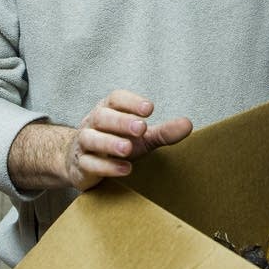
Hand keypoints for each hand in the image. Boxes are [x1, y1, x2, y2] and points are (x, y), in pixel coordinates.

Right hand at [67, 90, 192, 190]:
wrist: (80, 162)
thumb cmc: (115, 143)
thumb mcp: (141, 138)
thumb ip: (163, 132)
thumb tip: (188, 124)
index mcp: (108, 110)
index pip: (115, 99)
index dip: (131, 102)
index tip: (149, 109)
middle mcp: (92, 123)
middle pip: (102, 116)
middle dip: (121, 121)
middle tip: (141, 128)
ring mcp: (84, 144)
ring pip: (91, 139)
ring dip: (110, 143)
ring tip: (128, 149)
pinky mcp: (80, 165)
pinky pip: (89, 163)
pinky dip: (106, 167)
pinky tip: (125, 169)